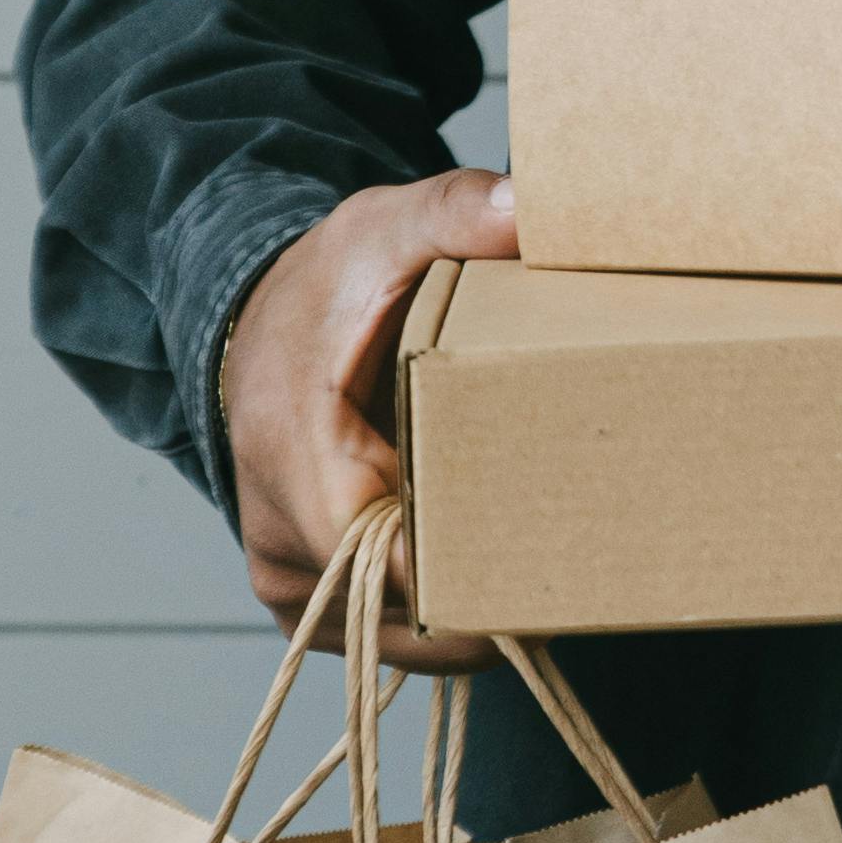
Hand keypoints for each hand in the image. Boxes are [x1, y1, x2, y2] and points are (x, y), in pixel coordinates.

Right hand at [221, 170, 517, 663]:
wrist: (252, 325)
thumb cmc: (329, 282)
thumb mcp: (386, 228)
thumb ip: (455, 213)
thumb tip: (527, 206)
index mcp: (300, 461)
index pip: (396, 567)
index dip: (481, 577)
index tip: (561, 565)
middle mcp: (281, 541)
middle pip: (412, 612)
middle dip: (497, 593)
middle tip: (589, 565)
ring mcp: (289, 582)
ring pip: (405, 636)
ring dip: (473, 610)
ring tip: (554, 564)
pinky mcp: (303, 602)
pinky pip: (387, 632)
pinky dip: (442, 610)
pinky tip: (494, 567)